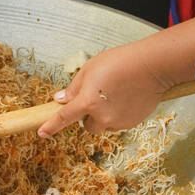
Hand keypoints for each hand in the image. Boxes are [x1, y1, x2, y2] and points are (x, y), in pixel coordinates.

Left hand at [37, 43, 172, 137]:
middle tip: (98, 97)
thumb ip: (74, 87)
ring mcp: (118, 122)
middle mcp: (102, 116)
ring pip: (105, 124)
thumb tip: (61, 99)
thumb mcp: (90, 68)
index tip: (42, 132)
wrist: (152, 67)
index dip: (51, 126)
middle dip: (89, 116)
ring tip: (117, 93)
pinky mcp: (132, 123)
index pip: (64, 118)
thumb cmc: (120, 62)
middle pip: (88, 126)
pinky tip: (127, 97)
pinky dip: (119, 114)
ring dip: (105, 115)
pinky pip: (119, 123)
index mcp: (87, 101)